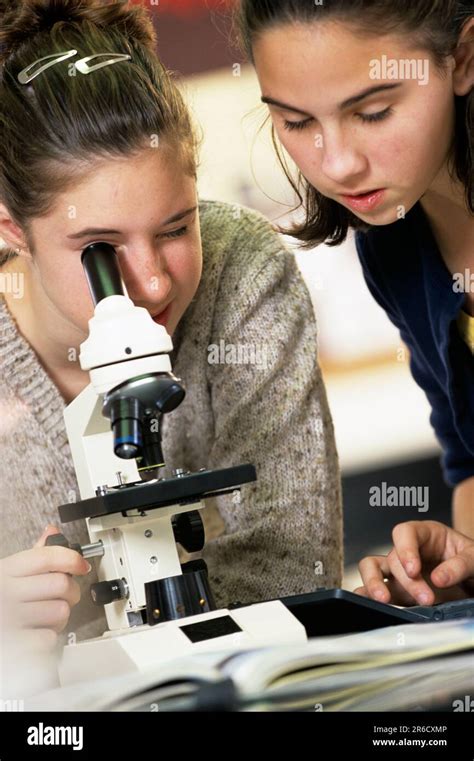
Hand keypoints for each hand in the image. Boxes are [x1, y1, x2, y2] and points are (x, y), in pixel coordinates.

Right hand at [0, 525, 90, 651]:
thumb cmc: (2, 601)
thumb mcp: (11, 574)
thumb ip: (33, 556)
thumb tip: (52, 532)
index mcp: (6, 570)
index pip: (47, 556)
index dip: (72, 559)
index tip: (82, 565)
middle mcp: (6, 592)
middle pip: (61, 584)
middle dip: (71, 592)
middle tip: (64, 597)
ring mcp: (9, 617)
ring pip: (61, 611)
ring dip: (60, 617)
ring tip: (46, 617)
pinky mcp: (15, 643)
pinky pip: (50, 637)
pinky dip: (49, 638)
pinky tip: (38, 632)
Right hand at [354, 520, 473, 605]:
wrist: (473, 582)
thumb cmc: (472, 562)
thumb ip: (460, 565)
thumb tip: (438, 579)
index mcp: (426, 535)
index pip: (404, 533)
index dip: (405, 549)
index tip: (414, 570)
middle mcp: (408, 552)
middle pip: (394, 558)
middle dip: (408, 581)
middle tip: (427, 600)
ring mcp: (399, 572)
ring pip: (372, 568)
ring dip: (374, 583)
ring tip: (384, 601)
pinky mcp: (397, 591)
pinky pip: (372, 589)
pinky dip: (366, 596)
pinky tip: (368, 604)